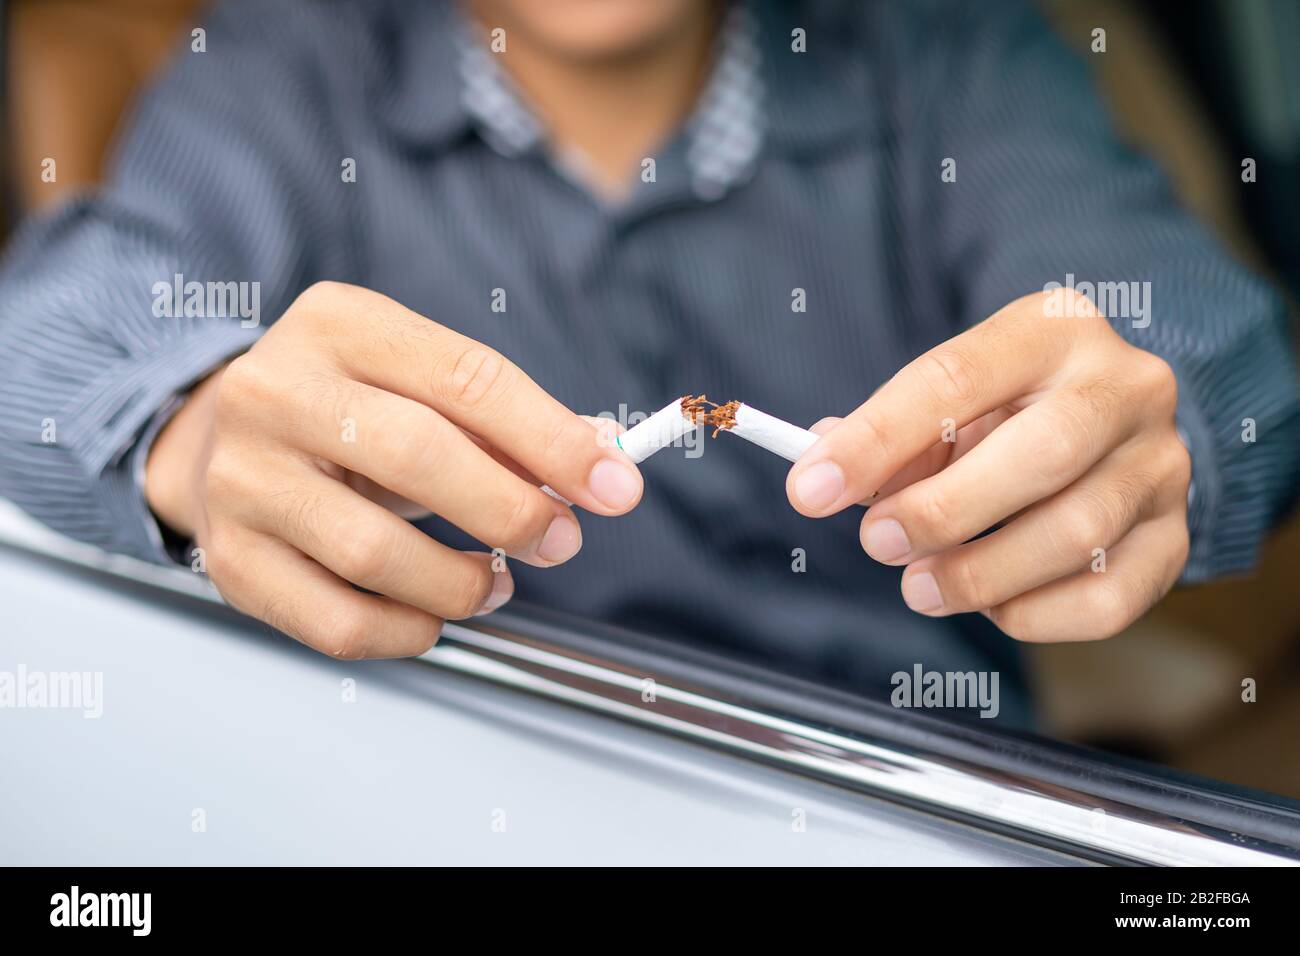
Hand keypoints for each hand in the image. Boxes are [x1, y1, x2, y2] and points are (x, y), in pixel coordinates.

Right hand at [145, 281, 641, 657]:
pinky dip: (410, 632)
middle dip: (512, 510)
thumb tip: (601, 463)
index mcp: (340, 325)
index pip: (467, 378)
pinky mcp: (232, 561)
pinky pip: (340, 622)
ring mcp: (242, 480)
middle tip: (561, 540)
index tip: (615, 485)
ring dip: (462, 584)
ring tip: (495, 582)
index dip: (553, 439)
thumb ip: (506, 421)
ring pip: (375, 554)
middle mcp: (275, 392)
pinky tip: (433, 614)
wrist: (218, 442)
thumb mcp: (419, 384)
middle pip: (419, 458)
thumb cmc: (345, 412)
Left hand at [786, 289, 1190, 641]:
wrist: (1107, 423)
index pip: (958, 376)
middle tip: (878, 542)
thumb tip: (821, 478)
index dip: (877, 439)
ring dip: (979, 574)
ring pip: (1077, 533)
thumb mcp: (947, 403)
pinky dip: (1031, 615)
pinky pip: (1106, 598)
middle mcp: (1126, 387)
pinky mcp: (1174, 539)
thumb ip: (888, 439)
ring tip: (919, 587)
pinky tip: (991, 603)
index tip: (811, 489)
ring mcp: (1162, 465)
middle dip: (944, 510)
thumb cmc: (1005, 413)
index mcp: (1054, 329)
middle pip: (1043, 453)